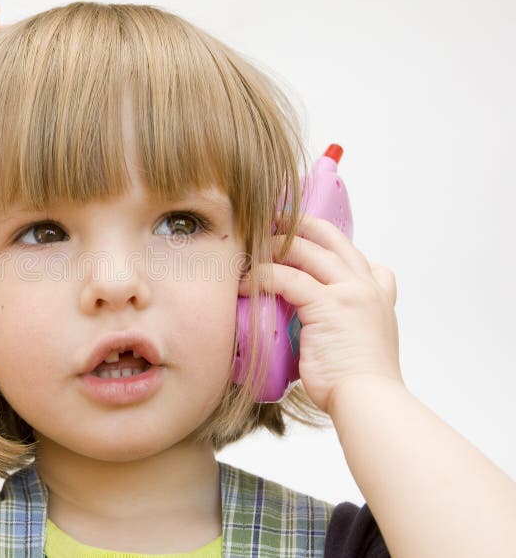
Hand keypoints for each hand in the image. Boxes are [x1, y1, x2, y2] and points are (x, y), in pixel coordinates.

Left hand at [241, 213, 401, 414]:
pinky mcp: (329, 305)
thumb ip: (344, 323)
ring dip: (274, 246)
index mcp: (377, 295)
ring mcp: (351, 292)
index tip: (301, 236)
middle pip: (329, 238)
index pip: (354, 254)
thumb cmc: (357, 383)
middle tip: (270, 221)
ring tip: (251, 247)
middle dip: (297, 225)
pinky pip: (287, 278)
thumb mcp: (360, 342)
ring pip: (306, 251)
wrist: (369, 402)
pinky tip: (245, 281)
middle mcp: (367, 286)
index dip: (325, 239)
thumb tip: (311, 322)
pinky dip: (262, 276)